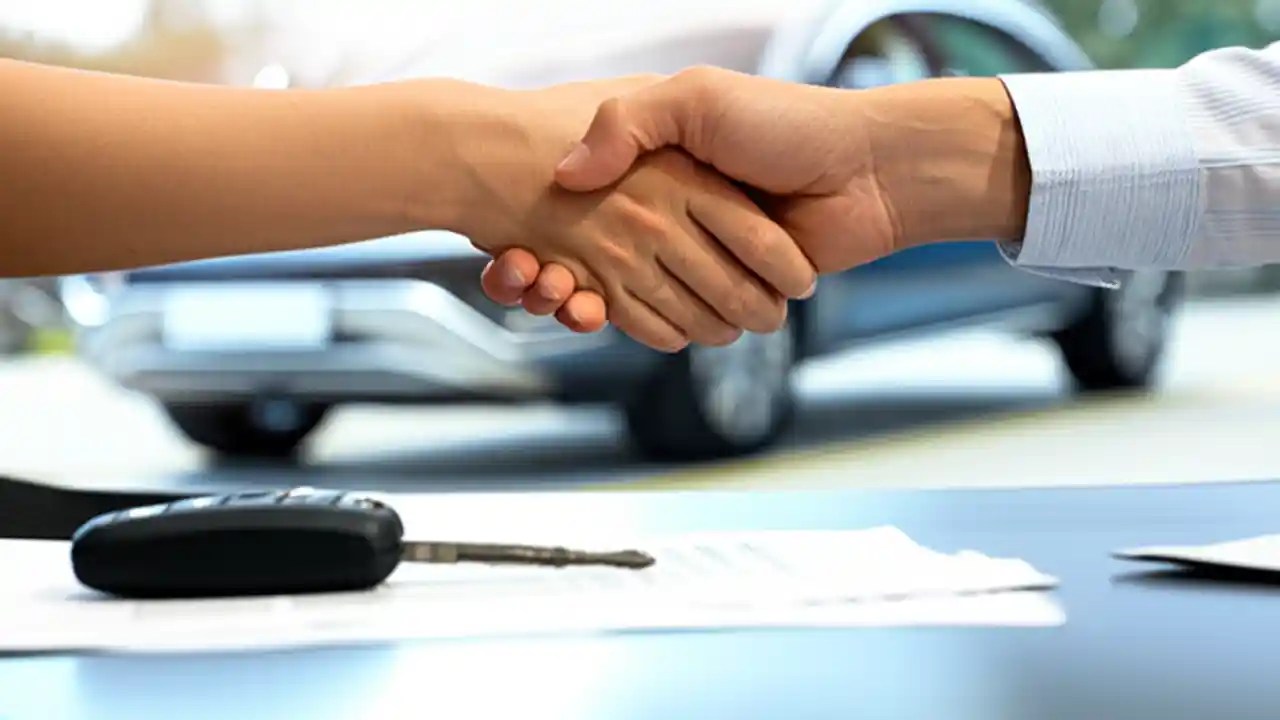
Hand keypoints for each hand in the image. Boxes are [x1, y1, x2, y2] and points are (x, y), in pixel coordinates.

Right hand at [458, 76, 817, 350]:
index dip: (549, 223)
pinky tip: (595, 312)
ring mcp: (700, 256)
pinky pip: (668, 319)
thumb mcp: (698, 98)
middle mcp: (677, 213)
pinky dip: (635, 325)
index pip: (587, 201)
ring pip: (628, 291)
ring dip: (588, 299)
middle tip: (522, 277)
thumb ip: (630, 122)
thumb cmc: (786, 124)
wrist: (869, 171)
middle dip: (555, 267)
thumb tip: (568, 173)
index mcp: (663, 166)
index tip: (507, 239)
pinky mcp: (727, 293)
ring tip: (550, 294)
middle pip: (599, 253)